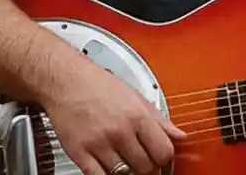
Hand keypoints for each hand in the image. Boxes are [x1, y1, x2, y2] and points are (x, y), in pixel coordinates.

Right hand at [40, 61, 185, 174]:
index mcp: (137, 116)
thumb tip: (180, 136)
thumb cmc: (99, 85)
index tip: (161, 160)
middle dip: (148, 168)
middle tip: (143, 163)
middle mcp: (120, 131)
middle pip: (146, 167)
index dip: (165, 159)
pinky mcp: (80, 153)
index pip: (164, 152)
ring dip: (129, 173)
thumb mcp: (136, 97)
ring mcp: (100, 144)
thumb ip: (160, 120)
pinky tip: (109, 170)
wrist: (65, 80)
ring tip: (126, 163)